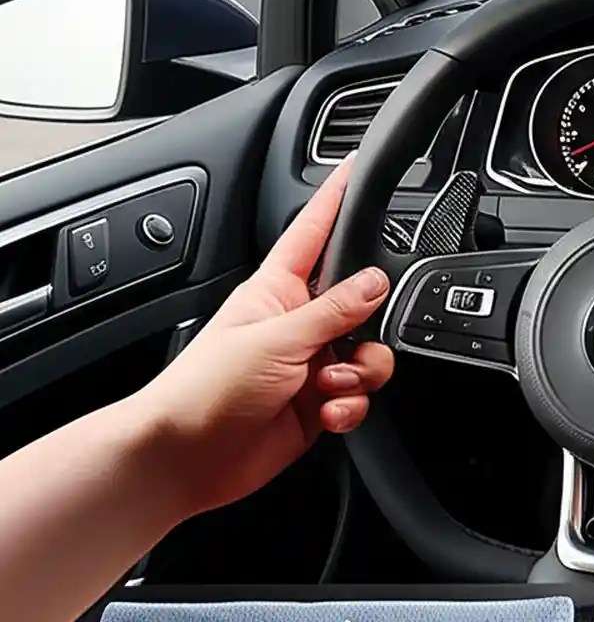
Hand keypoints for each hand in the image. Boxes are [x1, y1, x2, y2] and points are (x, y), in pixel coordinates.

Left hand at [132, 156, 394, 515]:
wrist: (185, 458)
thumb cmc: (204, 390)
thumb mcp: (276, 339)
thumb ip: (333, 311)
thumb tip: (376, 282)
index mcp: (276, 290)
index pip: (313, 232)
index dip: (334, 200)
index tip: (355, 168)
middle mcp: (297, 324)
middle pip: (361, 304)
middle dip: (370, 325)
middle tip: (353, 339)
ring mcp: (308, 366)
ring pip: (367, 354)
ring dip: (361, 373)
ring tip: (331, 386)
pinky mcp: (316, 405)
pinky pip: (358, 396)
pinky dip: (352, 406)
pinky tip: (330, 414)